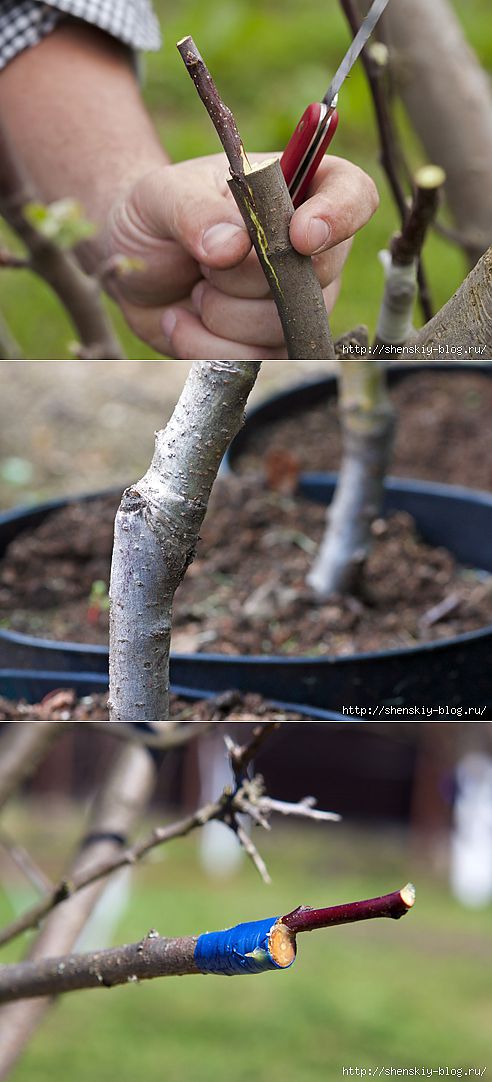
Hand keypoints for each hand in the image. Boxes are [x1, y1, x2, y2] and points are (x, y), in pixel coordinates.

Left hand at [107, 152, 378, 358]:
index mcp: (298, 188)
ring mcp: (295, 302)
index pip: (353, 195)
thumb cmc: (156, 215)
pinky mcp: (270, 345)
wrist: (133, 265)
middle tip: (204, 262)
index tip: (300, 236)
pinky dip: (206, 347)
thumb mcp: (162, 196)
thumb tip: (232, 246)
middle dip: (246, 277)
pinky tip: (183, 320)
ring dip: (221, 315)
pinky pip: (256, 361)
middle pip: (316, 275)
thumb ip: (194, 212)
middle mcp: (309, 248)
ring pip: (282, 326)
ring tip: (194, 289)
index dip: (338, 217)